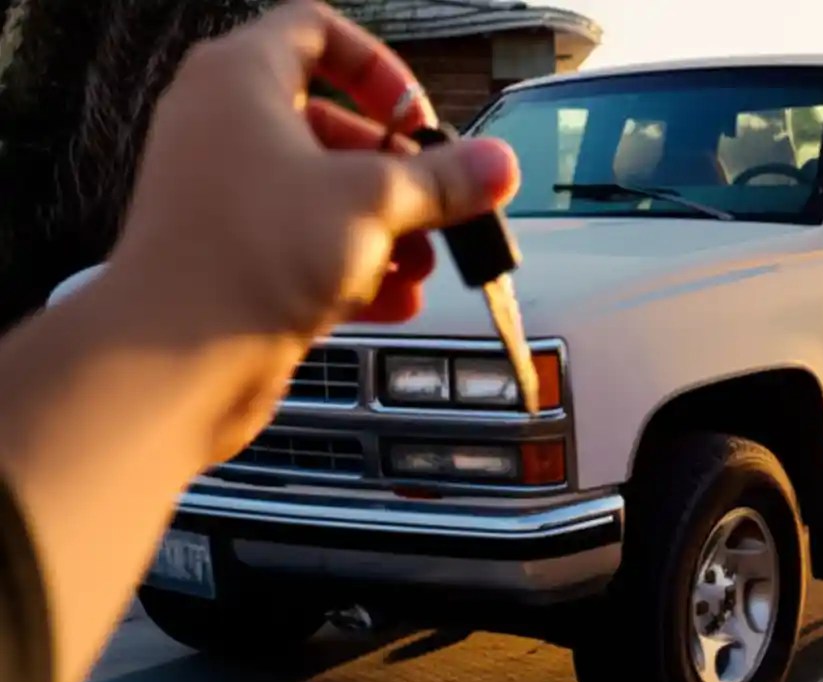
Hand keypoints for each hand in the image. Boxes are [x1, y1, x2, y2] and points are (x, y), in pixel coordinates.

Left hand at [110, 0, 518, 335]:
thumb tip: (499, 164)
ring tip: (422, 264)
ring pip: (325, 193)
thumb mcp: (373, 201)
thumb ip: (443, 179)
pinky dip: (353, 266)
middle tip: (437, 201)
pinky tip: (395, 299)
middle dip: (398, 171)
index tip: (415, 119)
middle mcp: (226, 129)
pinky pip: (307, 246)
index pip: (315, 31)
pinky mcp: (234, 257)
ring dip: (386, 228)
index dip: (378, 68)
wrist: (174, 358)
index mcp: (241, 80)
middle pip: (334, 125)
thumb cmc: (251, 255)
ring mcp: (227, 197)